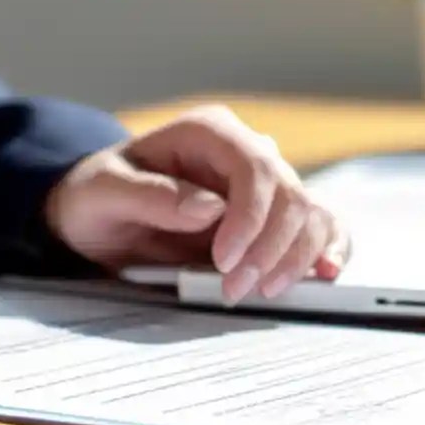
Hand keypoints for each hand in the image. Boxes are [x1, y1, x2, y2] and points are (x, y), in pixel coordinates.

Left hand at [45, 104, 349, 302]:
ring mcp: (265, 185)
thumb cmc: (98, 196)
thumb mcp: (103, 193)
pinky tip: (322, 275)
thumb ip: (150, 195)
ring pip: (312, 214)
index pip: (255, 166)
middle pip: (291, 195)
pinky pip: (319, 227)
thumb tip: (210, 208)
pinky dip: (326, 251)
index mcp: (208, 132)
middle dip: (271, 249)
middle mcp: (245, 151)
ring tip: (258, 292)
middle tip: (234, 290)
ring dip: (294, 259)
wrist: (100, 215)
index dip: (251, 218)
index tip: (224, 261)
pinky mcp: (273, 217)